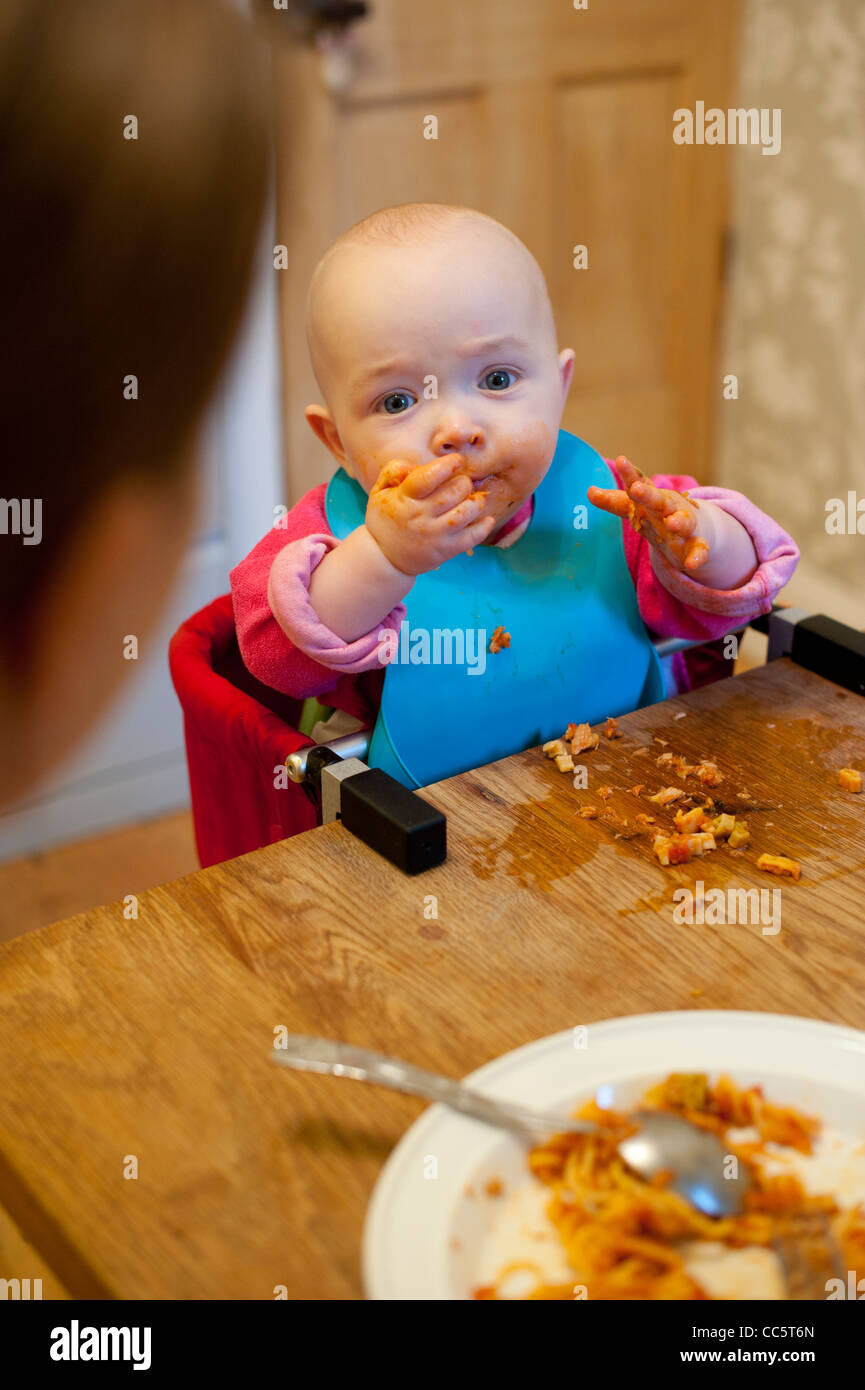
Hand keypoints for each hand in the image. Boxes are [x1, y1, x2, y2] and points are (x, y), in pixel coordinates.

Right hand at [365, 454, 497, 575]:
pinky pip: (472, 537)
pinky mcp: (446, 550)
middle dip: (464, 482)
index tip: (456, 461)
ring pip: (465, 513)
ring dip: (476, 502)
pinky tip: (487, 519)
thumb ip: (394, 471)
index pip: (428, 477)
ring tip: (474, 498)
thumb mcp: (379, 491)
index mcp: (404, 498)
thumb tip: (415, 465)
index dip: (447, 465)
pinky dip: (484, 527)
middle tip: (463, 482)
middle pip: (453, 492)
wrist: (384, 557)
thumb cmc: (385, 519)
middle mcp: (421, 517)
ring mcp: (435, 535)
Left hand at [587, 455, 711, 574]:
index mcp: (652, 498)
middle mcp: (669, 508)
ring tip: (672, 523)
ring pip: (683, 521)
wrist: (694, 528)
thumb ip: (614, 501)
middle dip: (648, 495)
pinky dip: (697, 556)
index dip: (629, 474)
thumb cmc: (658, 514)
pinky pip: (699, 550)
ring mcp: (685, 525)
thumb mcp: (636, 508)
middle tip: (637, 489)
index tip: (621, 460)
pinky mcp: (696, 544)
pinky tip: (691, 565)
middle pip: (658, 500)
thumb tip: (589, 491)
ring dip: (679, 521)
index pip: (638, 484)